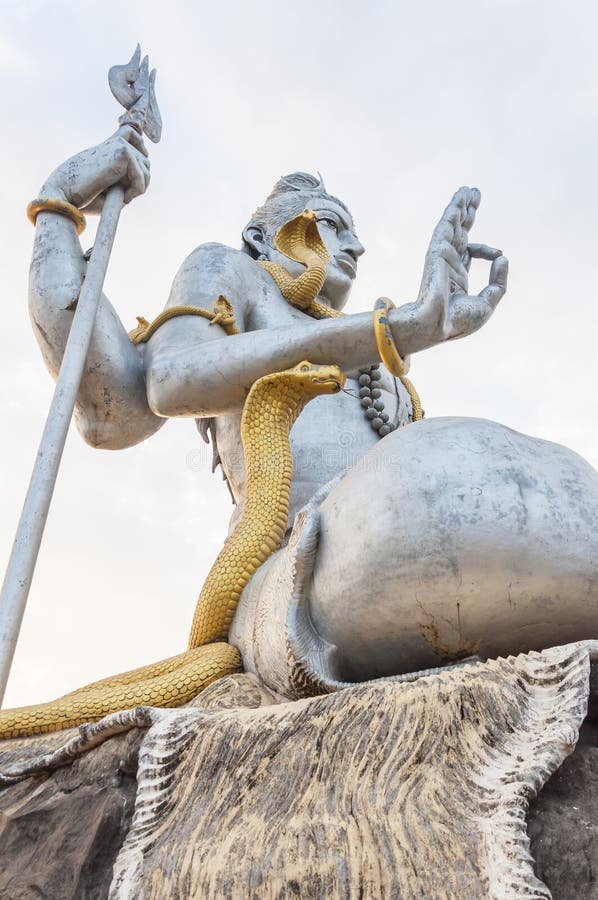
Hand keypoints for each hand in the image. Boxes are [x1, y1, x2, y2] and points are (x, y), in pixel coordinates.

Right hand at [41, 125, 150, 212]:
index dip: (141, 147)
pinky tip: (122, 196)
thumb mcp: (109, 190)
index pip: (132, 135)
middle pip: (145, 161)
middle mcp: (115, 142)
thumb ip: (127, 181)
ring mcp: (119, 145)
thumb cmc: (83, 196)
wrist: (64, 192)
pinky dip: (136, 191)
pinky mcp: (122, 152)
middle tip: (122, 193)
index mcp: (109, 147)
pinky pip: (142, 177)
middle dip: (139, 181)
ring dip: (137, 188)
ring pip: (146, 169)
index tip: (139, 159)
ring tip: (119, 195)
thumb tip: (145, 174)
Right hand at [416, 187, 507, 342]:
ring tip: (468, 189)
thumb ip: (499, 283)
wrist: (438, 326)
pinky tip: (460, 198)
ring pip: (452, 225)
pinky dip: (453, 212)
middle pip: (459, 231)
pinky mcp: (438, 251)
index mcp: (456, 276)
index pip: (470, 252)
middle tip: (474, 193)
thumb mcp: (487, 303)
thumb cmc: (458, 322)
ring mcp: (442, 256)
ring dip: (460, 206)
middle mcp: (448, 263)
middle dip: (467, 212)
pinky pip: (446, 227)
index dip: (486, 250)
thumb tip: (503, 257)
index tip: (498, 255)